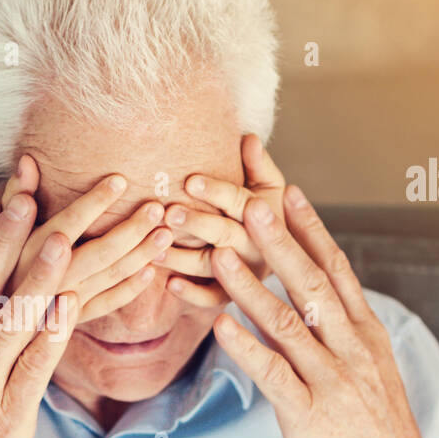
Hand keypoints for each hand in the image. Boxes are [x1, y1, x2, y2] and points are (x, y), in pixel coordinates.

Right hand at [0, 156, 173, 322]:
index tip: (120, 180)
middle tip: (158, 207)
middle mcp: (46, 280)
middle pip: (97, 253)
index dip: (94, 202)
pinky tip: (152, 271)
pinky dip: (129, 290)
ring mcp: (60, 305)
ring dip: (140, 256)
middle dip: (130, 230)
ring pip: (108, 279)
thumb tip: (27, 161)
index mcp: (26, 253)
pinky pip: (105, 306)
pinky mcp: (68, 323)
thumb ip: (13, 198)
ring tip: (166, 234)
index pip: (67, 223)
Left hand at [162, 133, 286, 306]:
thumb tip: (249, 139)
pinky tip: (170, 284)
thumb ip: (258, 165)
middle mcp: (256, 246)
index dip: (215, 190)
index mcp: (264, 215)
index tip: (189, 181)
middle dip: (197, 223)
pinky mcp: (231, 294)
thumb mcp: (268, 188)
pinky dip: (191, 294)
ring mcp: (245, 273)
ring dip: (183, 259)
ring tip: (155, 249)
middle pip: (225, 234)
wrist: (283, 258)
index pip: (238, 201)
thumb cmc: (263, 213)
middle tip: (169, 213)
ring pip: (212, 267)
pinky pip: (211, 298)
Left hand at [207, 186, 438, 437]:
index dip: (310, 228)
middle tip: (250, 200)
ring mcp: (332, 381)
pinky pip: (272, 374)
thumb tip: (316, 299)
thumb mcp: (367, 373)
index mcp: (365, 334)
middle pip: (313, 283)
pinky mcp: (309, 415)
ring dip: (252, 285)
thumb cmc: (373, 433)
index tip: (286, 188)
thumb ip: (341, 334)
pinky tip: (218, 324)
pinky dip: (245, 346)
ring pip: (288, 323)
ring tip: (220, 254)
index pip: (337, 268)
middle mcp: (351, 349)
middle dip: (280, 240)